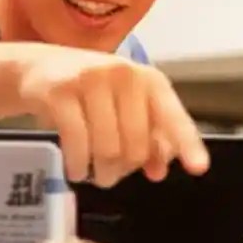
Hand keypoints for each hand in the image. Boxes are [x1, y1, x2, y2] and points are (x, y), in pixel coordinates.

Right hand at [15, 46, 209, 185]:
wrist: (42, 66)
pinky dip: (78, 165)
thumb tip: (159, 171)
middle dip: (126, 169)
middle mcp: (125, 76)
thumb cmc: (94, 90)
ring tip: (96, 175)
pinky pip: (76, 142)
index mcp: (151, 81)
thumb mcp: (127, 105)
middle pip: (137, 143)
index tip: (199, 168)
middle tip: (114, 176)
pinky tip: (77, 170)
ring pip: (107, 147)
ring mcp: (91, 80)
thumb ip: (149, 136)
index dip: (188, 145)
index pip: (174, 118)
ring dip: (102, 171)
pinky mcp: (60, 92)